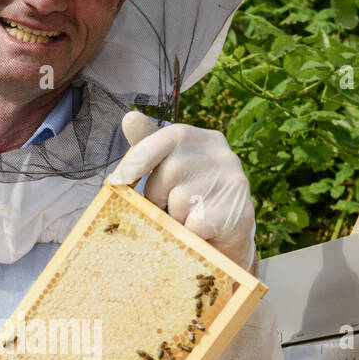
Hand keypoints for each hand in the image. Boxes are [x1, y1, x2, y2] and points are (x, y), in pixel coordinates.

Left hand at [107, 111, 256, 272]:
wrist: (226, 241)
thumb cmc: (190, 202)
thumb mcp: (170, 172)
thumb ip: (149, 147)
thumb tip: (130, 118)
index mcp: (204, 140)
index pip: (167, 136)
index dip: (140, 158)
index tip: (119, 180)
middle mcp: (223, 155)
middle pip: (170, 170)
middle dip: (159, 195)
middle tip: (168, 208)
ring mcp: (235, 182)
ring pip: (181, 201)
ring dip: (175, 218)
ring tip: (187, 219)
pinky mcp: (239, 212)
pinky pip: (195, 224)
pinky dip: (189, 234)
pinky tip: (200, 232)